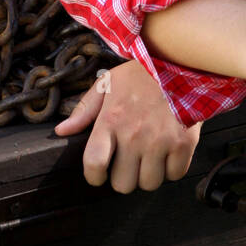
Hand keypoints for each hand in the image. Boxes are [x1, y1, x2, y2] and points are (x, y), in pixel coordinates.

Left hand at [54, 59, 201, 191]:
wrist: (181, 62)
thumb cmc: (141, 74)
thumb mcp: (108, 83)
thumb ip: (84, 109)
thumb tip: (62, 131)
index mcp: (111, 120)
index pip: (94, 163)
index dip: (94, 176)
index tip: (100, 173)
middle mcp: (133, 134)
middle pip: (123, 184)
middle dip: (125, 175)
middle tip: (131, 159)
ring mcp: (160, 140)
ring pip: (149, 184)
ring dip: (150, 173)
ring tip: (152, 154)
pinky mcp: (183, 143)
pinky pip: (175, 175)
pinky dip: (173, 167)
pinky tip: (170, 150)